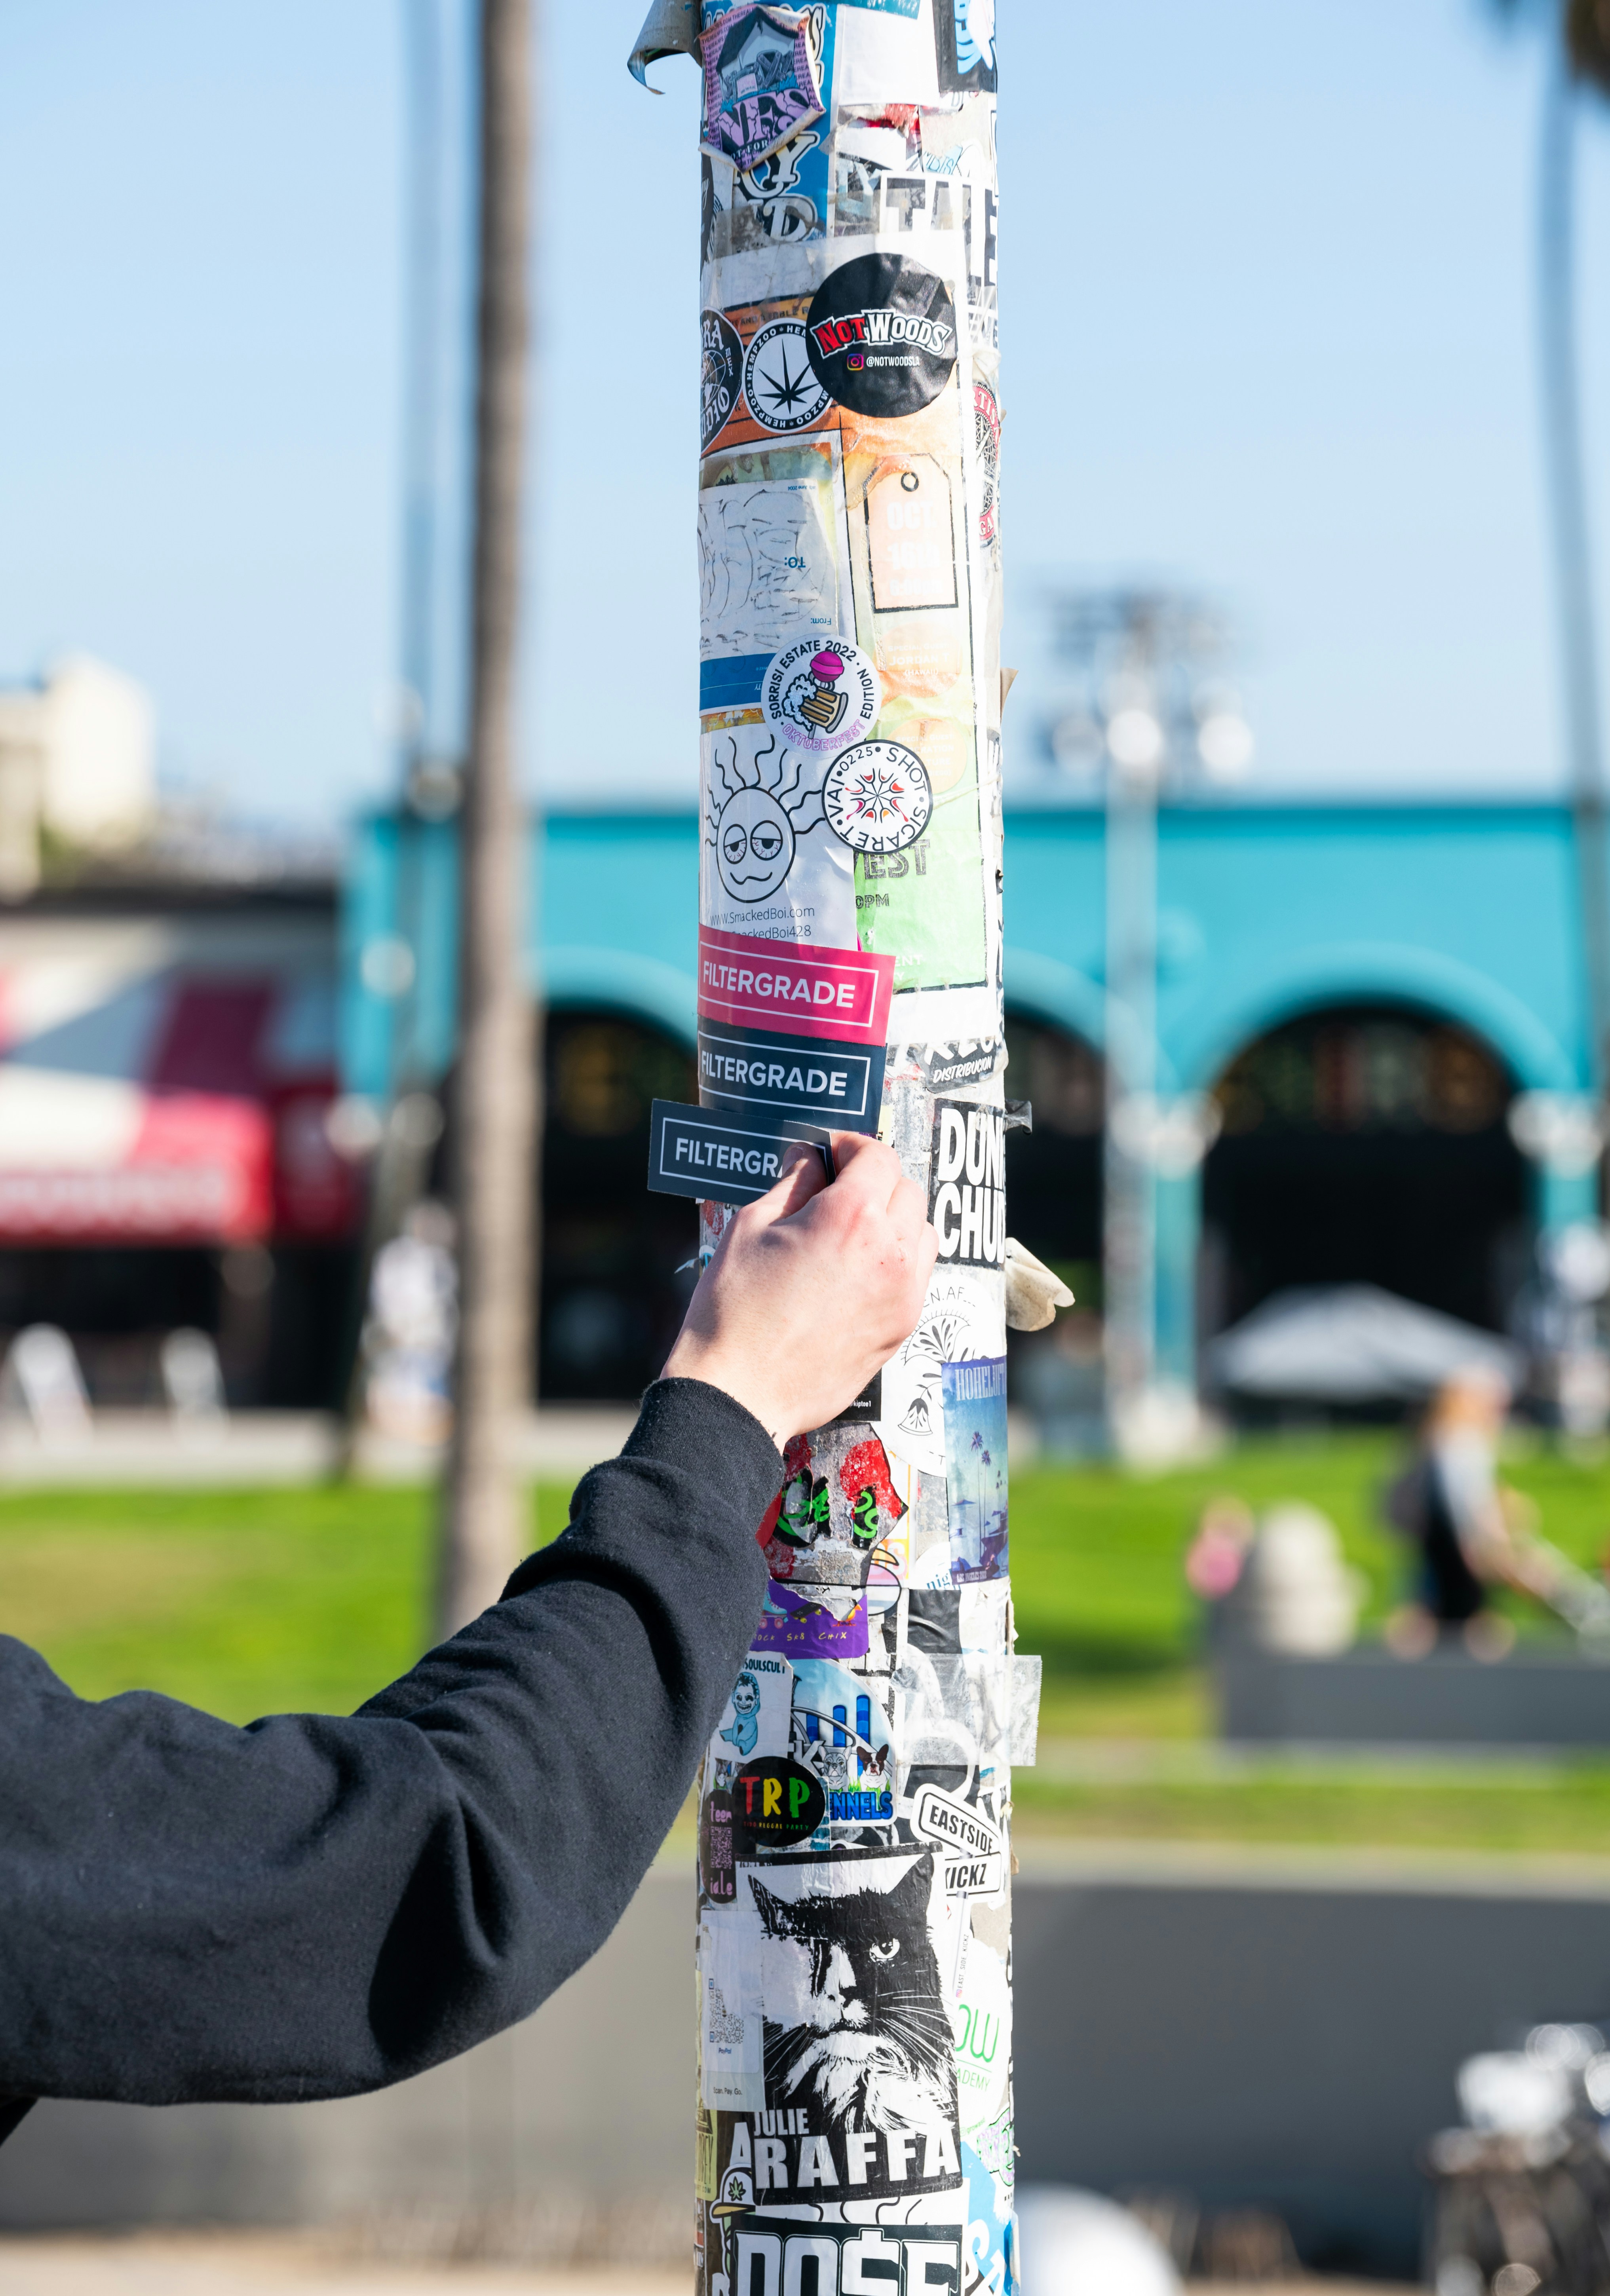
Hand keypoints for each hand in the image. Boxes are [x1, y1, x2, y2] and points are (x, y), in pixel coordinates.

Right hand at [662, 1132, 937, 1446]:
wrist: (739, 1392)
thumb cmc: (734, 1310)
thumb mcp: (750, 1227)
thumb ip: (791, 1184)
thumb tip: (809, 1158)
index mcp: (850, 1217)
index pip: (877, 1157)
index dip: (852, 1145)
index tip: (829, 1151)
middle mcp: (890, 1253)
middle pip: (907, 1190)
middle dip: (875, 1178)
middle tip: (837, 1185)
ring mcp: (902, 1294)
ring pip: (923, 1232)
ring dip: (897, 1218)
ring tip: (854, 1227)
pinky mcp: (901, 1328)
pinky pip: (918, 1276)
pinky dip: (899, 1259)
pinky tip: (860, 1268)